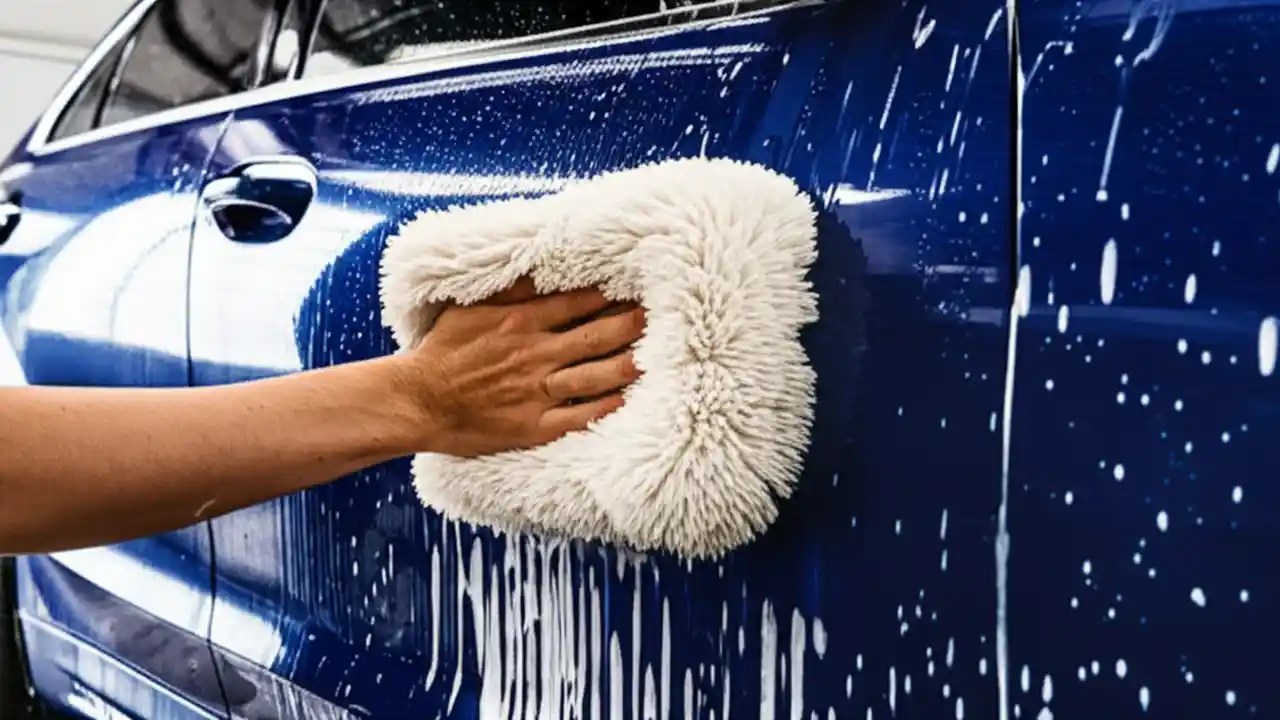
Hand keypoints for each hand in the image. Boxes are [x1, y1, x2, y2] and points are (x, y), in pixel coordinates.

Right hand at [393, 278, 644, 456]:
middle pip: (596, 336)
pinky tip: (626, 399)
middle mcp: (534, 354)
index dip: (611, 295)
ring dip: (628, 364)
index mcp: (520, 321)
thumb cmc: (442, 351)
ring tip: (654, 355)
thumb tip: (541, 265)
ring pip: (594, 375)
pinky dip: (605, 407)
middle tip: (658, 317)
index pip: (578, 302)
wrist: (416, 401)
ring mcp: (536, 392)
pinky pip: (579, 417)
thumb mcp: (469, 307)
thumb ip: (509, 289)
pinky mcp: (533, 426)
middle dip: (631, 325)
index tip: (635, 288)